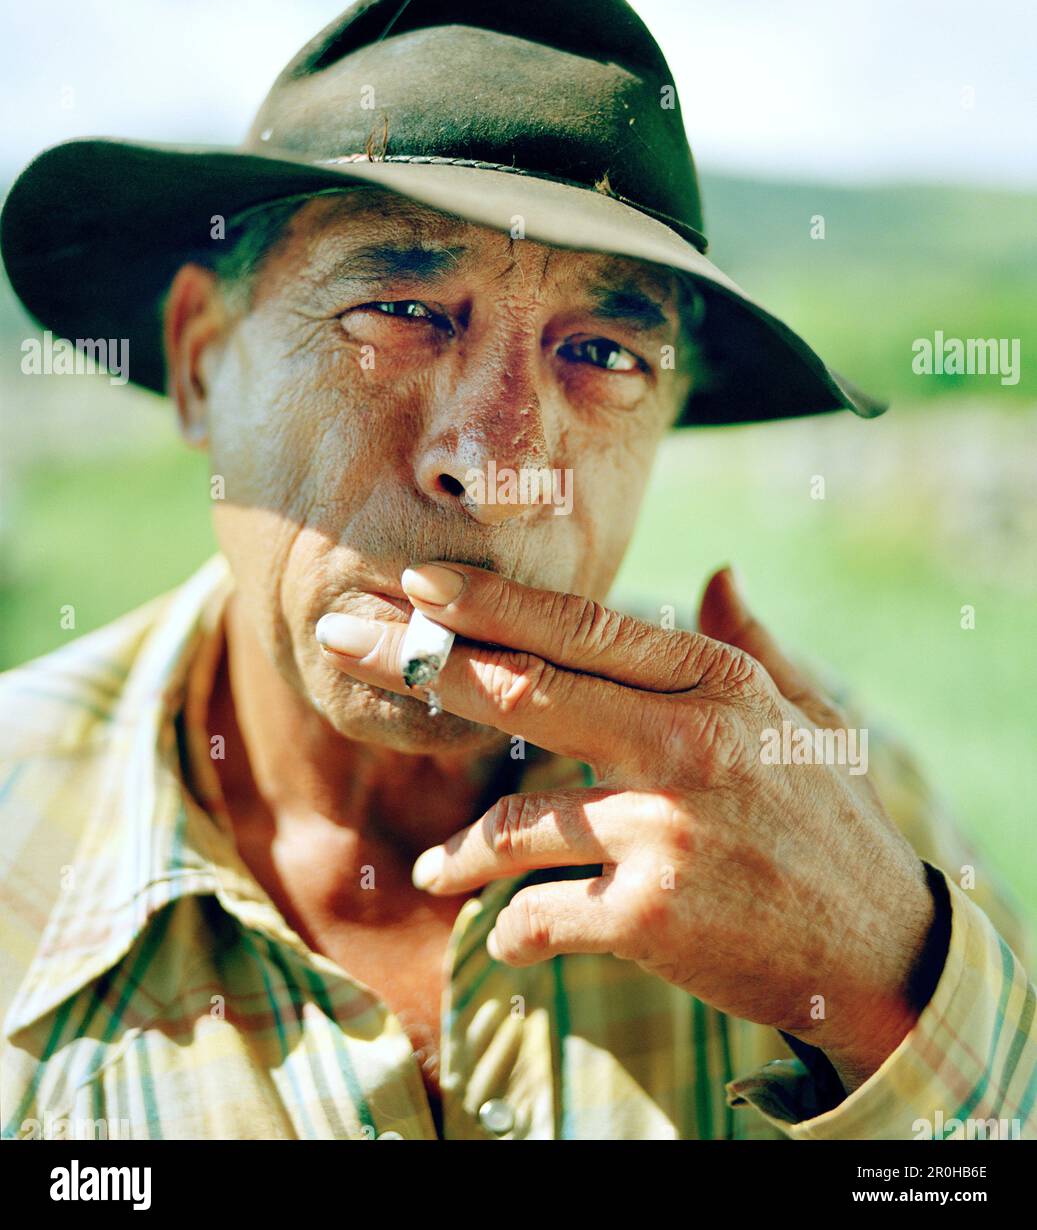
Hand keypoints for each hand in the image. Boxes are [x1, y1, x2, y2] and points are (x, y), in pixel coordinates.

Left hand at [316, 562, 936, 1089]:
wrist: (880, 947)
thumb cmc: (826, 819)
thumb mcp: (799, 714)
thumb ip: (745, 639)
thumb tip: (715, 569)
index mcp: (713, 684)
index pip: (579, 629)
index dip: (488, 605)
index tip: (414, 584)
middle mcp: (686, 742)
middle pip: (524, 692)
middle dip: (421, 662)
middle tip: (340, 637)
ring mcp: (666, 828)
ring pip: (518, 824)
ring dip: (462, 854)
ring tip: (435, 871)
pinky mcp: (652, 913)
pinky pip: (540, 912)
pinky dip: (512, 928)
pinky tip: (503, 935)